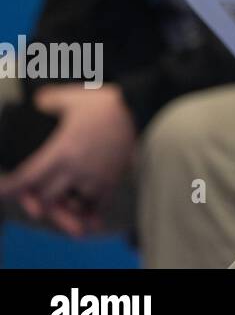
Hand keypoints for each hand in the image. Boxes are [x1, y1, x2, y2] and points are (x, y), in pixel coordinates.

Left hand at [0, 84, 135, 235]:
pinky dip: (90, 213)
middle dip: (37, 200)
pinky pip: (98, 205)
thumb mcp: (73, 97)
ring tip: (61, 206)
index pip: (28, 178)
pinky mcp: (113, 179)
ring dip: (63, 209)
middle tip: (32, 198)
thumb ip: (49, 99)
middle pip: (47, 198)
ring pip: (72, 206)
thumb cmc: (105, 103)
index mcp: (62, 152)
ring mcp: (96, 177)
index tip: (2, 191)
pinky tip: (87, 217)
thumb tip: (37, 100)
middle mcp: (76, 170)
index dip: (10, 188)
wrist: (140, 107)